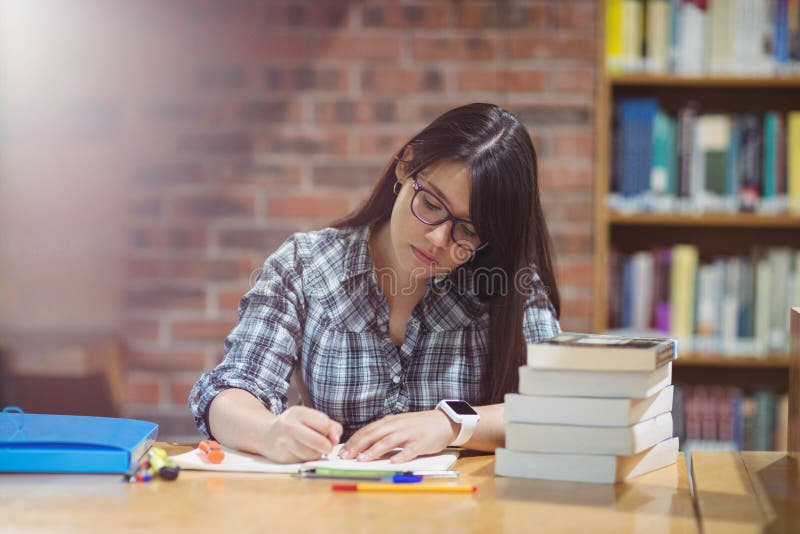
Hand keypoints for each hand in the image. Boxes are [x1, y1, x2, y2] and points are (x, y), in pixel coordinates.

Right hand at [260, 406, 342, 462]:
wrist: (266, 435)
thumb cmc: (294, 426)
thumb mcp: (310, 418)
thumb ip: (330, 425)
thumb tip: (336, 438)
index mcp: (298, 413)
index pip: (324, 424)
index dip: (330, 432)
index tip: (327, 435)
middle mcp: (289, 426)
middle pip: (319, 442)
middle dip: (326, 446)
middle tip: (325, 446)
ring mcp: (284, 442)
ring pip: (313, 455)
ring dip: (317, 454)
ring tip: (311, 448)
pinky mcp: (283, 457)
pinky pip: (304, 461)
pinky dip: (307, 459)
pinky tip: (302, 453)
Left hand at [339, 410, 457, 463]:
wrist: (443, 421)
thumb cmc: (418, 426)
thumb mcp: (398, 424)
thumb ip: (383, 432)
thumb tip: (363, 444)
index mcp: (389, 422)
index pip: (367, 430)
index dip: (353, 441)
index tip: (342, 451)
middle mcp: (397, 426)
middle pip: (373, 435)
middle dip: (357, 446)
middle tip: (346, 457)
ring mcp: (409, 433)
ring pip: (388, 441)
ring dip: (374, 451)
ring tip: (362, 459)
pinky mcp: (421, 442)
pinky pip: (410, 450)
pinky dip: (401, 456)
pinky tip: (393, 462)